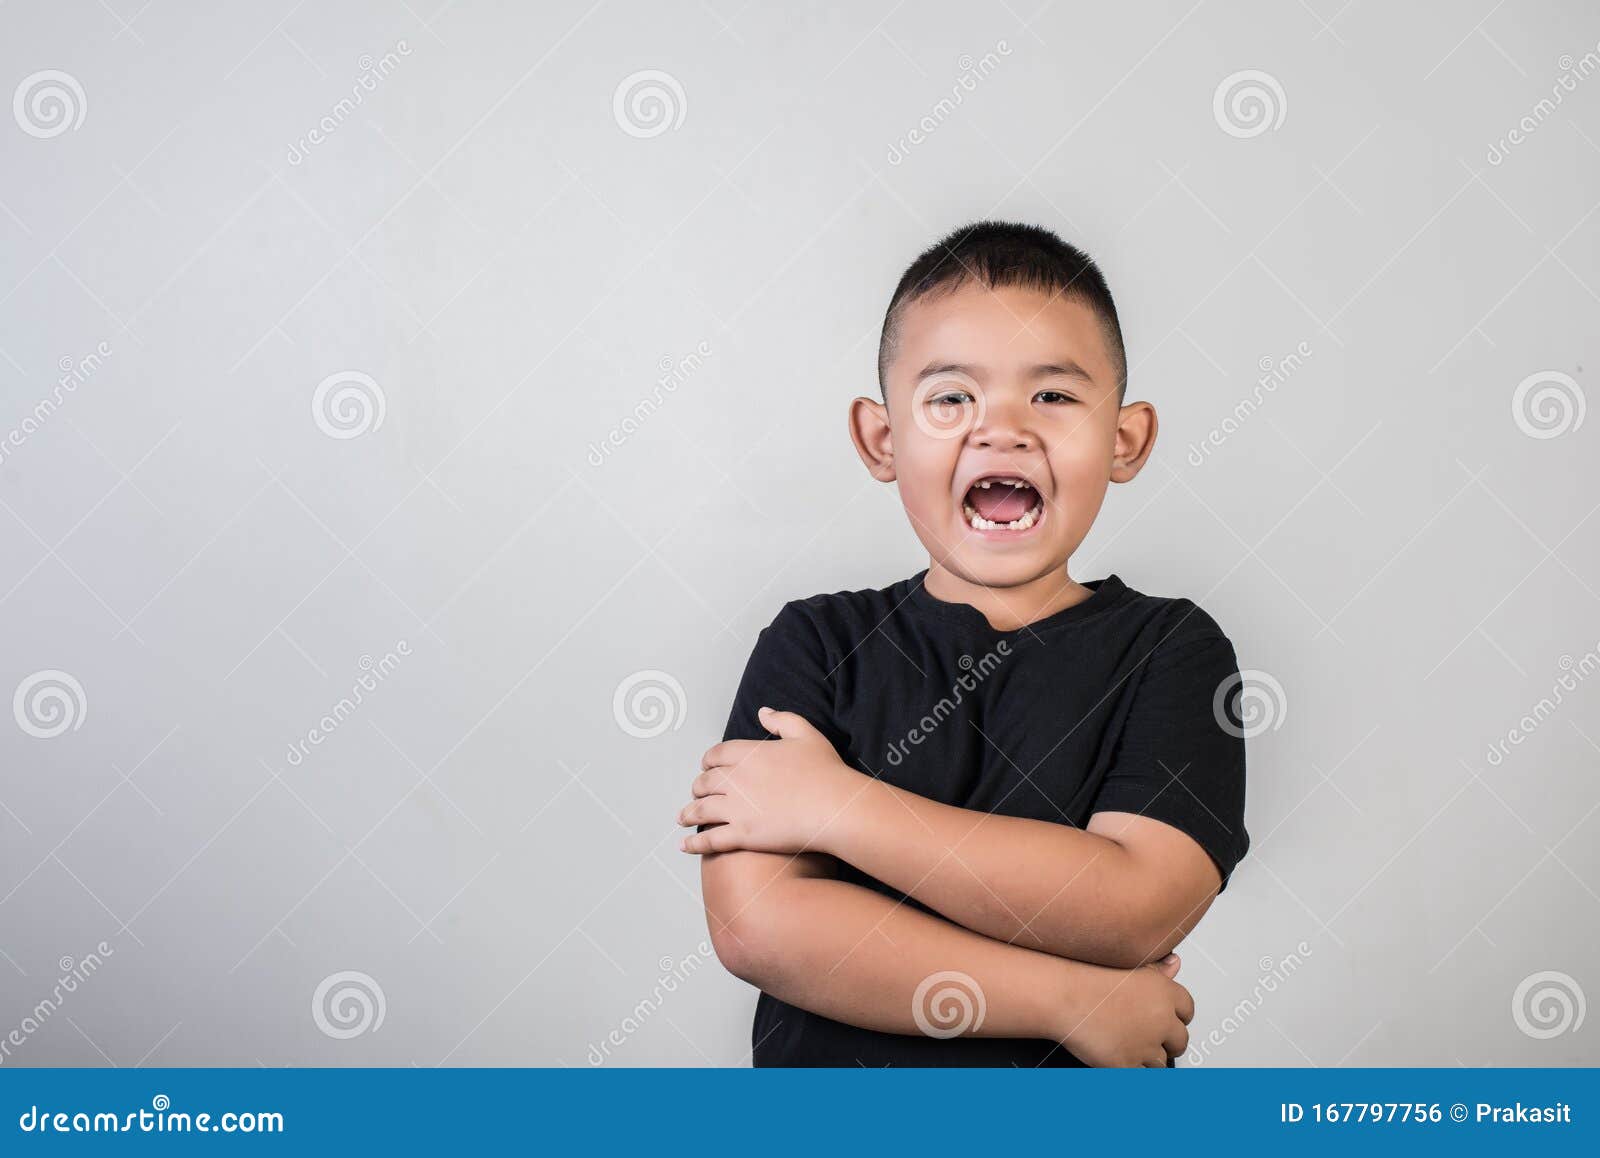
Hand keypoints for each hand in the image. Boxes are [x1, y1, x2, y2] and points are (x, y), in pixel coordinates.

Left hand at [678, 707, 863, 855]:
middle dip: (697, 788)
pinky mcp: (743, 835)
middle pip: (705, 782)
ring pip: (701, 810)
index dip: (708, 761)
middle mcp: (737, 779)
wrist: (836, 807)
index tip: (706, 767)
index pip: (717, 754)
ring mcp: (737, 808)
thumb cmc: (826, 771)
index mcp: (750, 754)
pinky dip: (694, 844)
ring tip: (682, 818)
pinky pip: (710, 840)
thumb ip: (782, 720)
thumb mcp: (806, 734)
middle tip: (696, 793)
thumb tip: (762, 712)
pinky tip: (684, 846)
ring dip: (688, 814)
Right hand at [1055, 953, 1193, 1067]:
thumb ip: (1158, 969)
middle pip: (1180, 1041)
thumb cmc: (1087, 974)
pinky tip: (1118, 1058)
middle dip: (1166, 1042)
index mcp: (1165, 992)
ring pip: (1160, 1062)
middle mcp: (1161, 1019)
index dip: (1175, 1017)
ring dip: (1147, 1057)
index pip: (1188, 1011)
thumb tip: (1175, 964)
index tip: (1165, 1020)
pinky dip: (1131, 1070)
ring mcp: (1146, 1044)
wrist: (1061, 993)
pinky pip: (1139, 1076)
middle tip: (1146, 1037)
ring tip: (1127, 1046)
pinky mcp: (1127, 1064)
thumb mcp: (1129, 964)